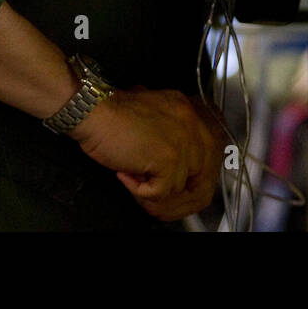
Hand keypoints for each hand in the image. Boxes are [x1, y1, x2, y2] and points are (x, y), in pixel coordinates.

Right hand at [71, 87, 222, 220]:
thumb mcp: (155, 115)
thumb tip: (178, 172)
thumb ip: (173, 135)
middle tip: (154, 197)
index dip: (194, 180)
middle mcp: (197, 126)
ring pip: (184, 192)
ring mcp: (187, 143)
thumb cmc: (114, 114)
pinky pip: (162, 194)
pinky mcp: (170, 159)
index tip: (178, 190)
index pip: (213, 157)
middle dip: (180, 199)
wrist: (94, 109)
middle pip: (205, 181)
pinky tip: (127, 176)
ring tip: (138, 188)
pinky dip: (140, 192)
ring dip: (158, 198)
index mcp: (194, 114)